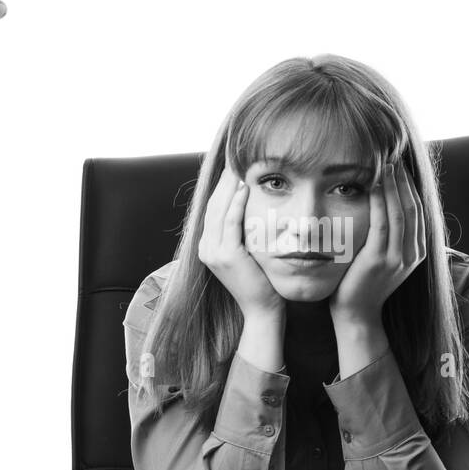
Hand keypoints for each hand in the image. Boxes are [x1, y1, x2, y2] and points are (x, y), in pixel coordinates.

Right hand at [197, 166, 282, 320]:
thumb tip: (252, 211)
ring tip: (238, 165)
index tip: (233, 167)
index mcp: (208, 247)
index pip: (213, 209)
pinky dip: (236, 203)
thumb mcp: (248, 254)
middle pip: (213, 205)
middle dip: (224, 181)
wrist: (262, 311)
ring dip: (229, 186)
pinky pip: (230, 222)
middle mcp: (206, 248)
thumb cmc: (262, 283)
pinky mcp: (226, 256)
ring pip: (219, 210)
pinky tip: (245, 187)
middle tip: (234, 158)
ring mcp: (213, 252)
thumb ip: (244, 235)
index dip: (222, 187)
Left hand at [329, 162, 424, 326]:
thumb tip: (385, 206)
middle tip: (394, 157)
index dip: (411, 187)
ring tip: (386, 164)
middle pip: (413, 207)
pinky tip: (375, 183)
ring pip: (401, 212)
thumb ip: (390, 235)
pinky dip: (381, 200)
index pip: (418, 211)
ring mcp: (398, 257)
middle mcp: (412, 254)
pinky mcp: (380, 259)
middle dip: (404, 181)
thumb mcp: (384, 256)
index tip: (400, 166)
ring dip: (394, 185)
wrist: (356, 314)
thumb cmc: (363, 282)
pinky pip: (383, 222)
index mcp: (417, 252)